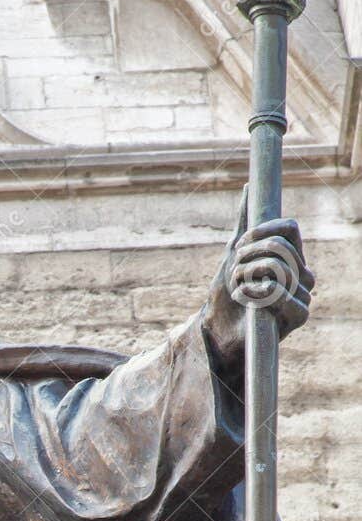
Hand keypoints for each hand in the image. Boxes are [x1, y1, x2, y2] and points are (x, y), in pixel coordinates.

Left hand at [203, 191, 314, 372]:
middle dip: (248, 258)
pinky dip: (254, 293)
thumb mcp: (232, 255)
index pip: (290, 229)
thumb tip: (249, 187)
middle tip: (235, 274)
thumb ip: (244, 224)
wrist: (218, 332)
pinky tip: (245, 300)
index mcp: (291, 257)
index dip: (264, 230)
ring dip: (247, 276)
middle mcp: (302, 275)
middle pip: (280, 248)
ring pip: (279, 268)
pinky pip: (280, 292)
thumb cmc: (227, 296)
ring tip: (238, 289)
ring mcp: (303, 295)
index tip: (241, 242)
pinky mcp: (299, 316)